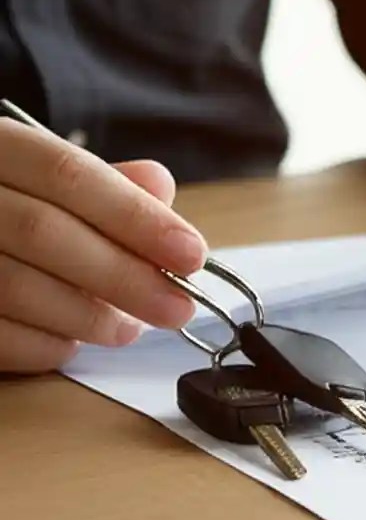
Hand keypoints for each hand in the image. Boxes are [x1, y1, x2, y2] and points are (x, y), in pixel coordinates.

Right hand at [0, 119, 205, 373]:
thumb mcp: (43, 177)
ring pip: (12, 286)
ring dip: (86, 316)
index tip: (192, 255)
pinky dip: (40, 345)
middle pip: (43, 232)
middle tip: (177, 308)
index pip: (68, 174)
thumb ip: (101, 184)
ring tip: (128, 328)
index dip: (136, 217)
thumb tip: (159, 189)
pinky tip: (70, 343)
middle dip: (123, 276)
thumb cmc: (6, 203)